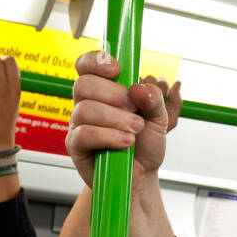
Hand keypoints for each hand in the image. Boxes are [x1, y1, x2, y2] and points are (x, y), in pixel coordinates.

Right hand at [65, 51, 179, 190]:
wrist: (143, 175)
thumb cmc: (145, 145)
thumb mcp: (159, 118)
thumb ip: (154, 99)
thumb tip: (139, 88)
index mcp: (103, 90)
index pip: (87, 65)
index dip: (97, 61)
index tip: (117, 69)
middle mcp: (87, 104)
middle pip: (84, 84)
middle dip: (112, 94)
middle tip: (134, 109)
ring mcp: (79, 125)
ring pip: (85, 109)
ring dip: (114, 118)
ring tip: (135, 130)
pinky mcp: (76, 147)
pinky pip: (84, 134)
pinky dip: (108, 136)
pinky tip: (125, 142)